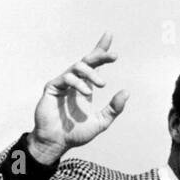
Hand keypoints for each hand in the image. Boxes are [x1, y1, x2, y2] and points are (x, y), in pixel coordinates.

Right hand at [27, 32, 128, 163]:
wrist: (56, 143)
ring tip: (101, 85)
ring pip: (78, 67)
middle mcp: (74, 82)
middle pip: (87, 61)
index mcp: (85, 87)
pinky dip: (78, 83)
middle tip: (114, 56)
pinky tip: (87, 92)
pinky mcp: (52, 87)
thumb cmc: (75, 134)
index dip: (101, 50)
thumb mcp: (100, 122)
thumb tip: (127, 92)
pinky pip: (66, 77)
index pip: (95, 65)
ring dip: (91, 73)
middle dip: (100, 55)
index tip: (109, 35)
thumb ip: (113, 109)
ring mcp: (63, 83)